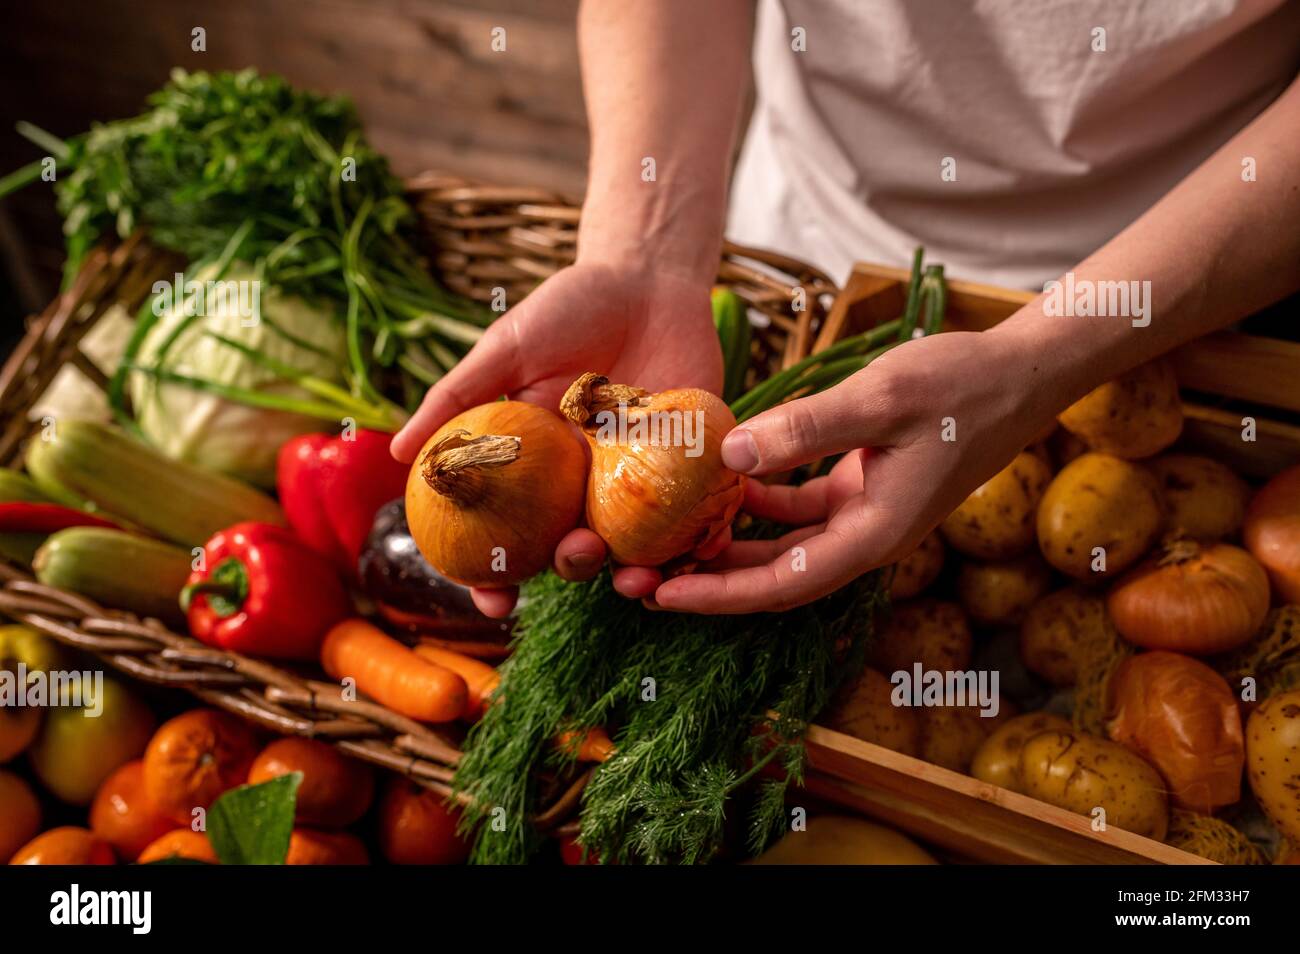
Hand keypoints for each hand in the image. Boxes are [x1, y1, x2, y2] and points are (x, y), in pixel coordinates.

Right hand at [391, 261, 722, 615]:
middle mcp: (585, 481)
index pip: (510, 535)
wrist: (647, 276)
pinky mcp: (692, 463)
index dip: (497, 578)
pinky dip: (702, 534)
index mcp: (536, 467)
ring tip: (643, 578)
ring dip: (641, 572)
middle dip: (574, 568)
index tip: (492, 602)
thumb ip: (457, 399)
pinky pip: (697, 511)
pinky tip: (706, 542)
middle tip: (580, 553)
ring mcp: (641, 477)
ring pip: (637, 544)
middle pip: (575, 547)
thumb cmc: (569, 307)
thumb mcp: (507, 348)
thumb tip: (394, 455)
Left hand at [652, 329, 1060, 613]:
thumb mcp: (879, 400)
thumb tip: (730, 451)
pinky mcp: (862, 486)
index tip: (663, 596)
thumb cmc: (959, 386)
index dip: (720, 595)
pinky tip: (723, 478)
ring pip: (781, 544)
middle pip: (773, 575)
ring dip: (727, 542)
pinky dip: (758, 500)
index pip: (782, 584)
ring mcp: (864, 513)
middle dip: (708, 579)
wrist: (1018, 373)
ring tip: (668, 536)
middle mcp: (865, 536)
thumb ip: (806, 429)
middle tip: (641, 575)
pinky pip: (798, 508)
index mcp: (873, 535)